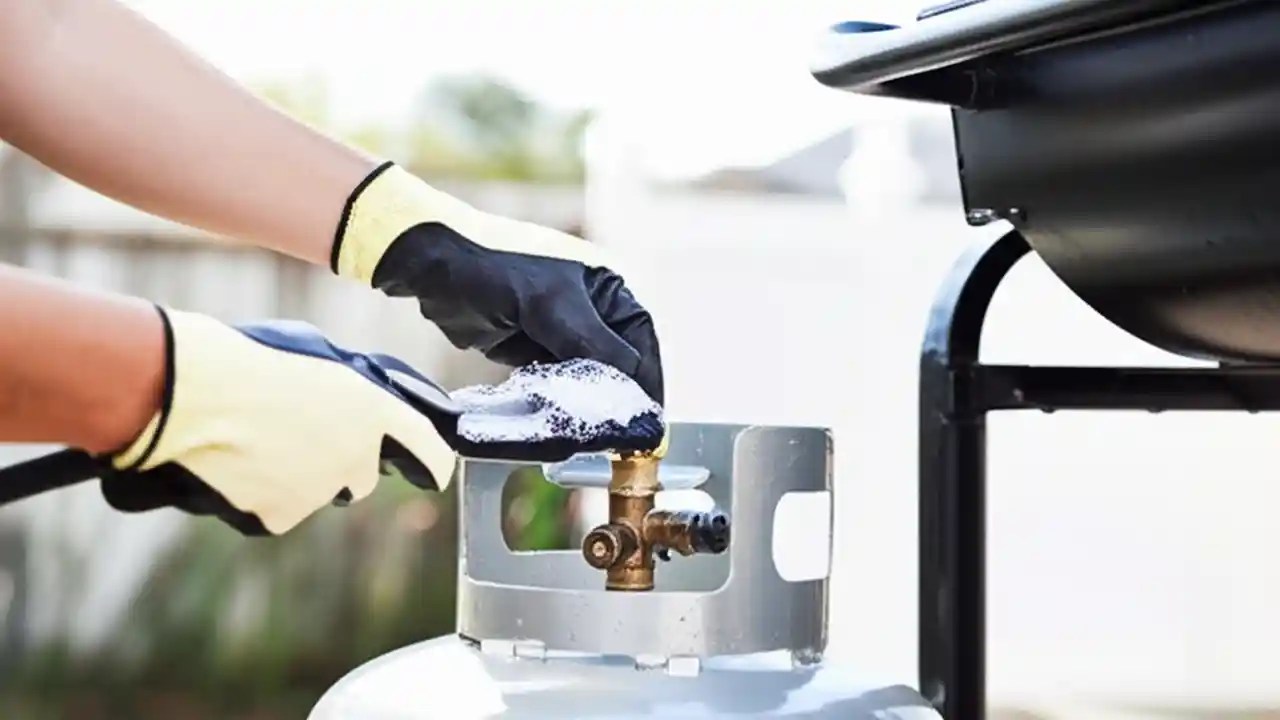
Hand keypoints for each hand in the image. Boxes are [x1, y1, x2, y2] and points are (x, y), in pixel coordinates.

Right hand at [98, 308, 457, 535]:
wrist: (185, 392)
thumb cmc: (248, 361)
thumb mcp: (318, 358)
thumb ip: (353, 390)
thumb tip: (363, 403)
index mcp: (374, 411)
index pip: (429, 450)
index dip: (431, 462)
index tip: (430, 471)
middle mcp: (356, 457)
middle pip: (363, 475)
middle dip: (342, 462)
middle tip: (299, 434)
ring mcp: (318, 492)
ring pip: (316, 492)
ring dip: (296, 475)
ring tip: (253, 439)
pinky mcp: (278, 517)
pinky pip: (275, 510)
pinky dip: (259, 494)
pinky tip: (235, 463)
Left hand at [330, 162, 663, 403]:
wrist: (436, 271)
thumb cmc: (495, 270)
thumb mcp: (549, 306)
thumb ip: (591, 344)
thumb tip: (630, 384)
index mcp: (608, 287)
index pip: (640, 340)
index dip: (646, 380)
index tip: (646, 416)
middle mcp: (593, 309)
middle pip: (619, 363)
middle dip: (619, 396)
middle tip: (621, 433)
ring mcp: (564, 332)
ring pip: (590, 376)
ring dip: (590, 402)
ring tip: (596, 433)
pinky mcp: (536, 350)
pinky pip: (560, 383)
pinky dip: (562, 401)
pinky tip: (564, 420)